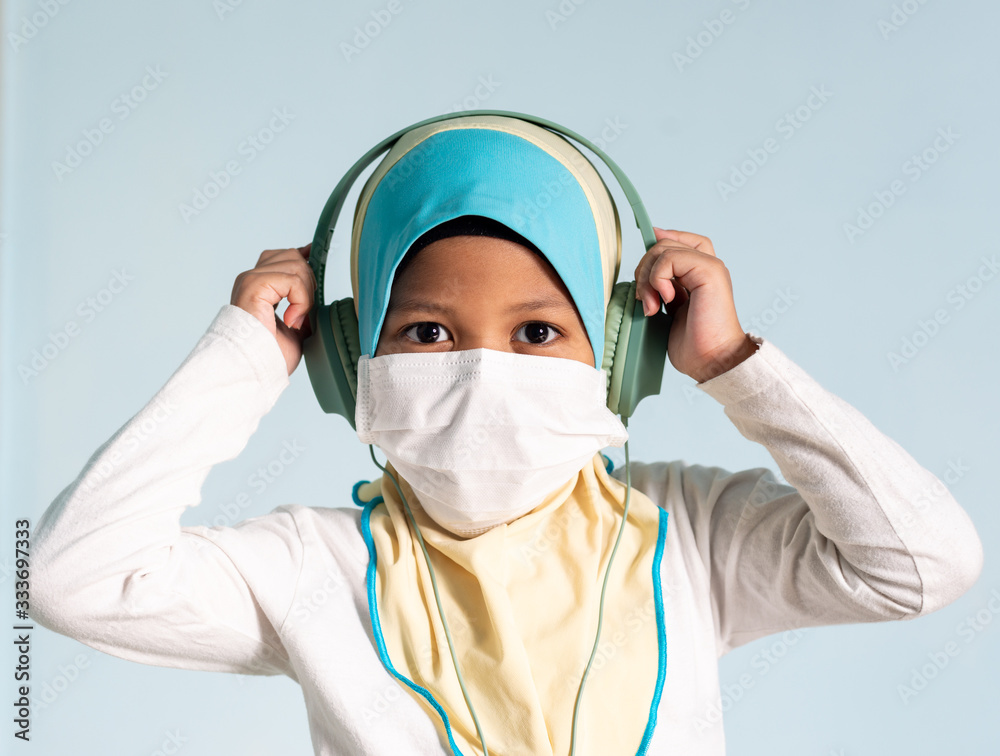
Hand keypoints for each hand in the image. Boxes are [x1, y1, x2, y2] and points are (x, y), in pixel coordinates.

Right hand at [231, 244, 314, 375]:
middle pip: (292, 256)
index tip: (317, 261)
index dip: (304, 258)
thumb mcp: (295, 325)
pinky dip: (300, 301)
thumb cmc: (270, 355)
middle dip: (308, 281)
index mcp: (259, 286)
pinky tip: (292, 321)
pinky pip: (292, 280)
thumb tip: (315, 296)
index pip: (284, 257)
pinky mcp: (254, 285)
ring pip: (296, 264)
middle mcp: (252, 279)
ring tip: (295, 320)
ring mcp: (251, 280)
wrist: (253, 371)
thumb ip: (302, 306)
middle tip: (303, 312)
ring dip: (305, 295)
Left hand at [634, 228, 755, 382]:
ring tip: (652, 306)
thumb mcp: (669, 308)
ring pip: (662, 248)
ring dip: (647, 278)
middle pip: (663, 243)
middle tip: (644, 300)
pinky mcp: (709, 271)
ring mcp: (710, 266)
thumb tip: (645, 267)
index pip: (677, 240)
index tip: (644, 271)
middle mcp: (706, 266)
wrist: (713, 360)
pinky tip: (666, 301)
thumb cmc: (694, 344)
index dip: (657, 244)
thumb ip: (662, 285)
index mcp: (699, 273)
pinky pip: (669, 258)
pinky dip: (657, 279)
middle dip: (644, 270)